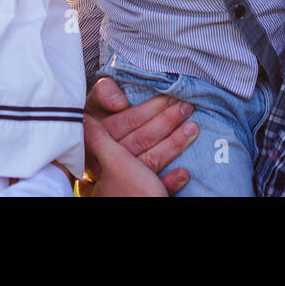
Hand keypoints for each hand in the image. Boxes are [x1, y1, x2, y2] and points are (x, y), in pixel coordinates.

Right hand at [80, 77, 196, 195]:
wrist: (92, 164)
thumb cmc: (92, 125)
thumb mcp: (92, 104)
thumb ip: (103, 94)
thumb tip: (120, 101)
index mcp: (95, 137)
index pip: (125, 122)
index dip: (148, 109)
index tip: (168, 97)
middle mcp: (105, 159)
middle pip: (140, 139)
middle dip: (166, 120)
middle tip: (187, 106)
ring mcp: (119, 178)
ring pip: (149, 160)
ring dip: (173, 144)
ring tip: (192, 128)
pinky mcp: (130, 191)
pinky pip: (152, 187)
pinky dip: (169, 180)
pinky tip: (183, 172)